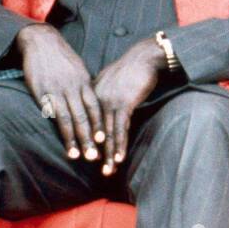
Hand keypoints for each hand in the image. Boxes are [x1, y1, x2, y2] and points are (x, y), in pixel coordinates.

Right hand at [18, 23, 102, 160]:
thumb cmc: (61, 57)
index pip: (95, 108)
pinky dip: (56, 128)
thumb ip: (85, 87)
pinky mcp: (40, 92)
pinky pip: (50, 113)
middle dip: (89, 139)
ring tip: (76, 155)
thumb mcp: (78, 69)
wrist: (41, 40)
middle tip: (94, 157)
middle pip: (83, 117)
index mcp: (83, 82)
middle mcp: (72, 88)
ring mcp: (56, 91)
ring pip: (67, 119)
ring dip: (73, 139)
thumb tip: (93, 103)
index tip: (105, 141)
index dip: (99, 125)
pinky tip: (58, 139)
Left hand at [92, 37, 165, 175]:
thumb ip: (103, 94)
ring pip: (107, 133)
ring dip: (108, 154)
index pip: (86, 122)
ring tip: (108, 170)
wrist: (144, 57)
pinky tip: (120, 157)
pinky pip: (121, 129)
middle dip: (95, 152)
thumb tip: (100, 107)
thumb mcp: (110, 81)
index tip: (84, 155)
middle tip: (94, 169)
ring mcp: (110, 102)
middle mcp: (98, 99)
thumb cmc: (131, 69)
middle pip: (94, 131)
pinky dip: (120, 144)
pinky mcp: (124, 104)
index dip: (86, 140)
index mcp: (92, 94)